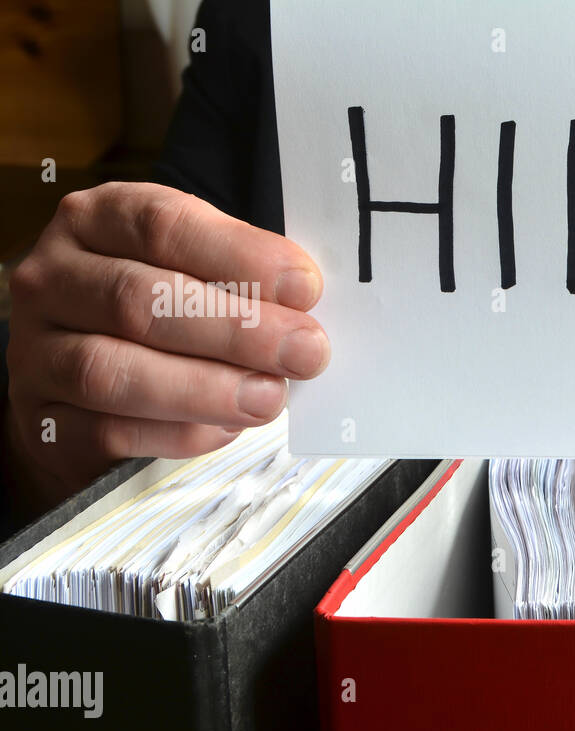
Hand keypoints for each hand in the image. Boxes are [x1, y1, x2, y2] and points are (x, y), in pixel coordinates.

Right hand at [4, 182, 328, 512]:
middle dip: (236, 330)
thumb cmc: (160, 313)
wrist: (82, 384)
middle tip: (304, 352)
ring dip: (204, 388)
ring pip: (111, 370)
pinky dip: (174, 433)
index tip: (306, 287)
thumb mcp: (196, 271)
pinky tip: (225, 429)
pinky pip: (104, 431)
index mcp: (96, 220)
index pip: (163, 226)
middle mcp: (53, 278)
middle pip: (138, 299)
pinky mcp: (42, 420)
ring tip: (269, 398)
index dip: (241, 257)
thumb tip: (307, 311)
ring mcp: (36, 351)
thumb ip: (244, 281)